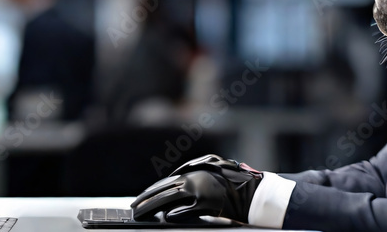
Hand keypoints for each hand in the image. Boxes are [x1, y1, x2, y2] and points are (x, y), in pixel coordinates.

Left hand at [130, 154, 261, 222]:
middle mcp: (192, 181)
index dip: (150, 192)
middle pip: (162, 192)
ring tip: (142, 214)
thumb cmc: (231, 180)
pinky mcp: (206, 204)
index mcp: (192, 173)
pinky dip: (175, 214)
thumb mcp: (211, 168)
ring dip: (153, 208)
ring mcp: (198, 192)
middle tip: (134, 208)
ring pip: (169, 200)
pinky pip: (187, 211)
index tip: (139, 199)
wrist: (252, 191)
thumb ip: (192, 171)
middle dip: (146, 200)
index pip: (164, 184)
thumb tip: (175, 177)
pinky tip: (166, 217)